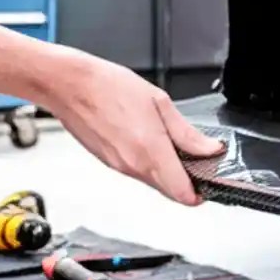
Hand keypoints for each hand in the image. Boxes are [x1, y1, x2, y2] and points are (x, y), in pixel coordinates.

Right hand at [45, 51, 224, 205]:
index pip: (182, 193)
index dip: (200, 192)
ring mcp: (120, 167)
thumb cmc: (109, 87)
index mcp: (151, 152)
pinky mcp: (109, 163)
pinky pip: (137, 173)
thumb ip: (186, 133)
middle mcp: (134, 166)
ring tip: (173, 145)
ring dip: (168, 172)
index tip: (208, 181)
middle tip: (197, 161)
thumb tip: (209, 149)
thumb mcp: (159, 102)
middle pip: (169, 191)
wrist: (70, 86)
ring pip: (153, 182)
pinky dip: (150, 165)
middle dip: (186, 182)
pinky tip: (150, 141)